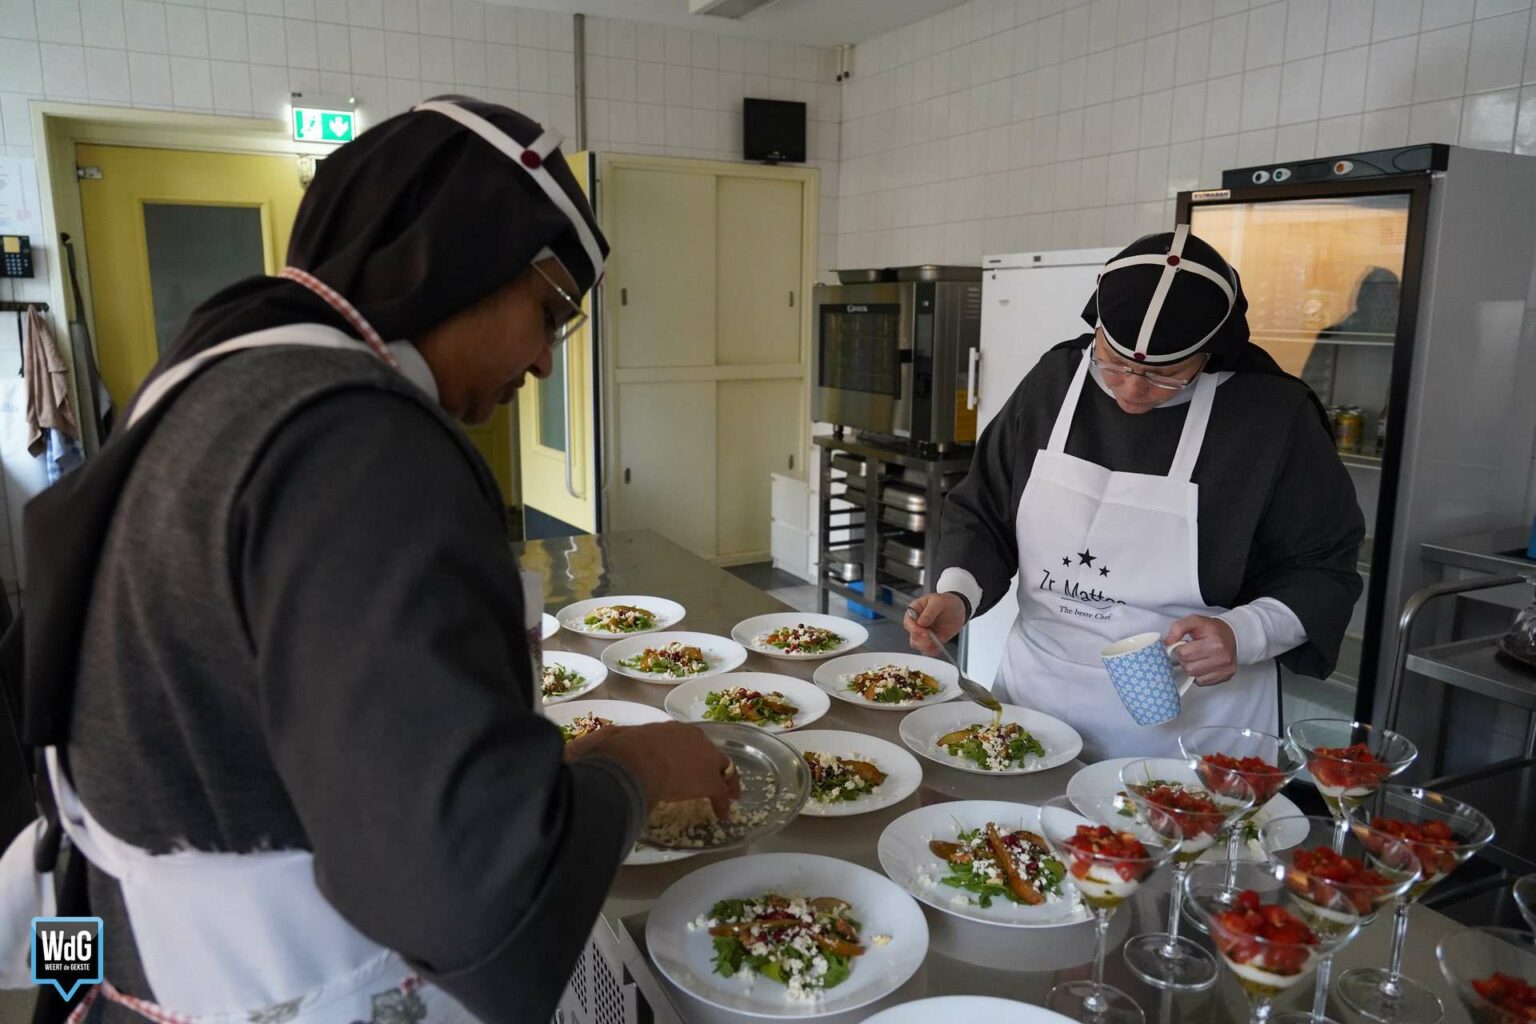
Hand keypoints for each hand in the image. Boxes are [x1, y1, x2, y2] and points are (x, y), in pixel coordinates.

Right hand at [566, 722, 739, 818]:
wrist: (633, 762)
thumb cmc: (619, 751)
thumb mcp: (606, 740)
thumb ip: (596, 744)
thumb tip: (573, 751)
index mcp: (668, 729)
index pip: (683, 739)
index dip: (685, 752)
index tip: (681, 763)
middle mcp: (690, 738)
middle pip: (707, 751)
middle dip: (710, 764)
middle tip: (712, 776)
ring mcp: (704, 758)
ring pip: (721, 768)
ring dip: (725, 782)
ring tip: (729, 795)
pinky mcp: (709, 781)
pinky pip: (721, 792)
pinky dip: (723, 802)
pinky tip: (723, 813)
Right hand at [903, 592, 967, 654]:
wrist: (957, 609)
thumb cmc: (946, 602)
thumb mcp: (938, 601)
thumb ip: (930, 611)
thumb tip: (921, 622)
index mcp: (914, 611)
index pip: (908, 623)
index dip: (914, 629)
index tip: (924, 632)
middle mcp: (916, 623)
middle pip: (912, 636)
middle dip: (922, 639)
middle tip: (933, 637)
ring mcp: (923, 633)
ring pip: (918, 645)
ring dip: (927, 646)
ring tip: (937, 642)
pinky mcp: (930, 641)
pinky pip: (927, 650)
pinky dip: (932, 651)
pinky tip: (939, 647)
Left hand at [1165, 615, 1238, 685]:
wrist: (1232, 635)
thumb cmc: (1212, 629)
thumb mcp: (1194, 621)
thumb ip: (1178, 627)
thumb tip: (1167, 642)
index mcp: (1214, 643)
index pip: (1184, 654)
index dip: (1180, 649)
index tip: (1185, 645)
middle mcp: (1222, 658)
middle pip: (1188, 667)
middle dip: (1185, 659)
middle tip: (1190, 651)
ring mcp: (1225, 669)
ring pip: (1194, 676)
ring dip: (1191, 667)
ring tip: (1196, 658)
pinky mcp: (1226, 677)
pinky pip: (1202, 682)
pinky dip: (1199, 675)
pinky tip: (1203, 665)